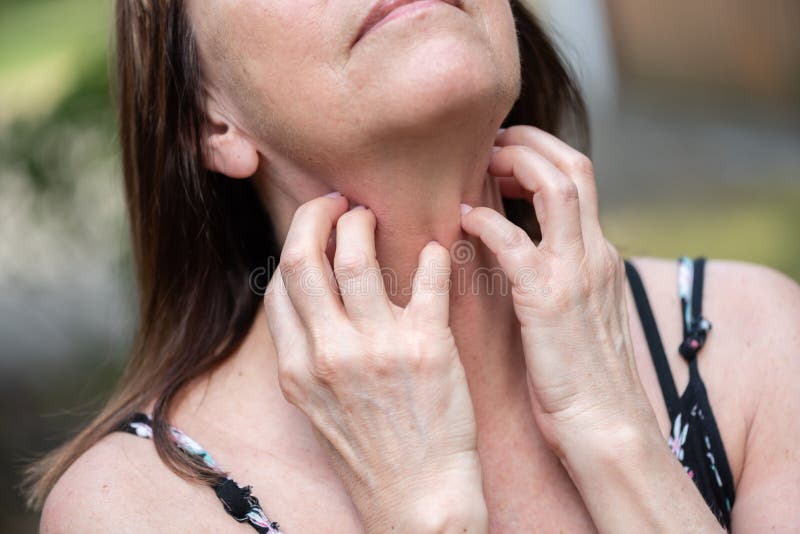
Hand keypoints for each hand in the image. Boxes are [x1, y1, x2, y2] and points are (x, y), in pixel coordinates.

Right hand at [264, 194, 487, 532]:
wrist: (417, 499)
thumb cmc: (370, 452)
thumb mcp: (316, 408)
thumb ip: (307, 352)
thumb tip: (305, 299)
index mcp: (298, 368)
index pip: (279, 284)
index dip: (295, 245)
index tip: (313, 229)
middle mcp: (329, 353)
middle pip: (303, 258)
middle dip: (317, 215)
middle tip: (338, 201)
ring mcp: (377, 350)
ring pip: (356, 256)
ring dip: (363, 222)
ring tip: (374, 216)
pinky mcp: (428, 349)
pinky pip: (426, 279)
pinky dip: (431, 254)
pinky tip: (435, 249)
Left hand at [460, 126, 660, 462]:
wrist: (605, 426)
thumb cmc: (582, 378)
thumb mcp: (577, 314)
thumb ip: (559, 278)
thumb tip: (525, 256)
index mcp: (600, 257)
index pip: (580, 179)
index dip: (543, 153)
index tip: (506, 153)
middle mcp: (594, 254)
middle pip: (574, 167)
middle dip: (530, 141)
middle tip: (489, 141)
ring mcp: (576, 273)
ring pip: (556, 186)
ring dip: (515, 163)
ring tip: (479, 163)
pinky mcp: (549, 299)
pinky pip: (516, 241)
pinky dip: (489, 221)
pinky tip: (464, 219)